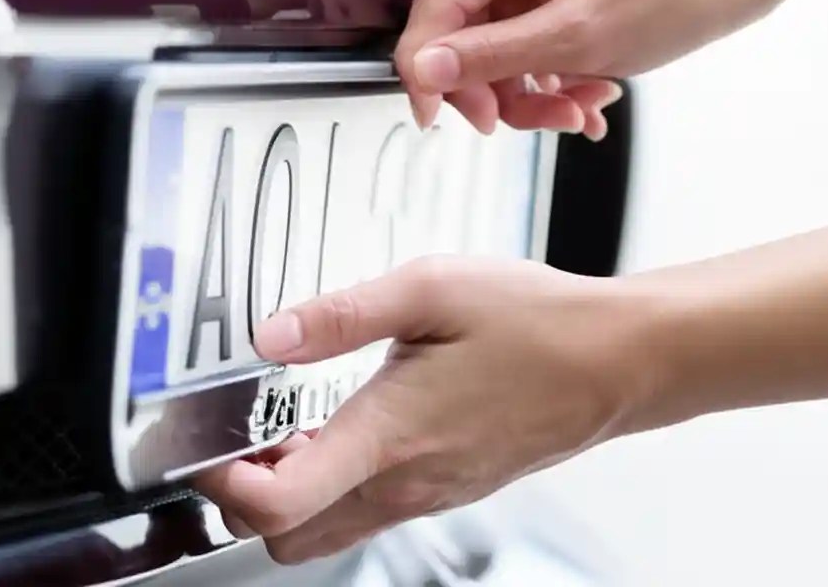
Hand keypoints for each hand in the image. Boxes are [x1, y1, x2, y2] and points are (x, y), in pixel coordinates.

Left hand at [194, 256, 660, 564]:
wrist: (620, 362)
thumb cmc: (539, 324)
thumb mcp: (432, 288)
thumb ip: (342, 314)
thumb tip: (271, 334)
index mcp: (391, 435)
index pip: (278, 504)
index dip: (223, 483)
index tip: (208, 443)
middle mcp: (405, 483)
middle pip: (289, 540)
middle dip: (247, 499)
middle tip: (245, 435)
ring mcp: (428, 495)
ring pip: (328, 531)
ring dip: (292, 492)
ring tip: (294, 424)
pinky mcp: (447, 489)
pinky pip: (370, 511)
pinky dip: (337, 484)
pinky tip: (350, 422)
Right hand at [396, 0, 782, 137]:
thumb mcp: (577, 38)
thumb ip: (491, 57)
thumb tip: (423, 72)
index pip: (434, 5)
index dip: (427, 70)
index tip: (436, 121)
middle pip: (454, 32)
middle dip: (495, 88)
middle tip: (543, 120)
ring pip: (481, 50)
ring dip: (526, 94)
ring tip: (579, 109)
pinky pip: (507, 46)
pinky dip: (539, 81)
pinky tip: (580, 97)